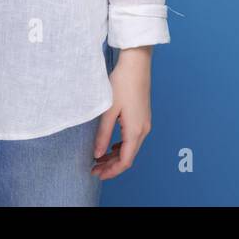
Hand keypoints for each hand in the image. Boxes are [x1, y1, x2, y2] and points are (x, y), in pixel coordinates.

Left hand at [92, 45, 152, 179]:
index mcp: (135, 131)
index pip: (125, 161)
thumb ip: (103, 134)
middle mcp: (143, 130)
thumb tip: (98, 154)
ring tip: (99, 159)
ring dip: (116, 156)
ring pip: (130, 148)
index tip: (97, 174)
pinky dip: (121, 146)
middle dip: (111, 165)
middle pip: (128, 157)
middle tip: (94, 169)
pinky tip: (111, 146)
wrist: (136, 64)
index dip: (111, 171)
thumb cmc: (122, 84)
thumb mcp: (109, 111)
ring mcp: (144, 123)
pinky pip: (133, 138)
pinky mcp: (142, 117)